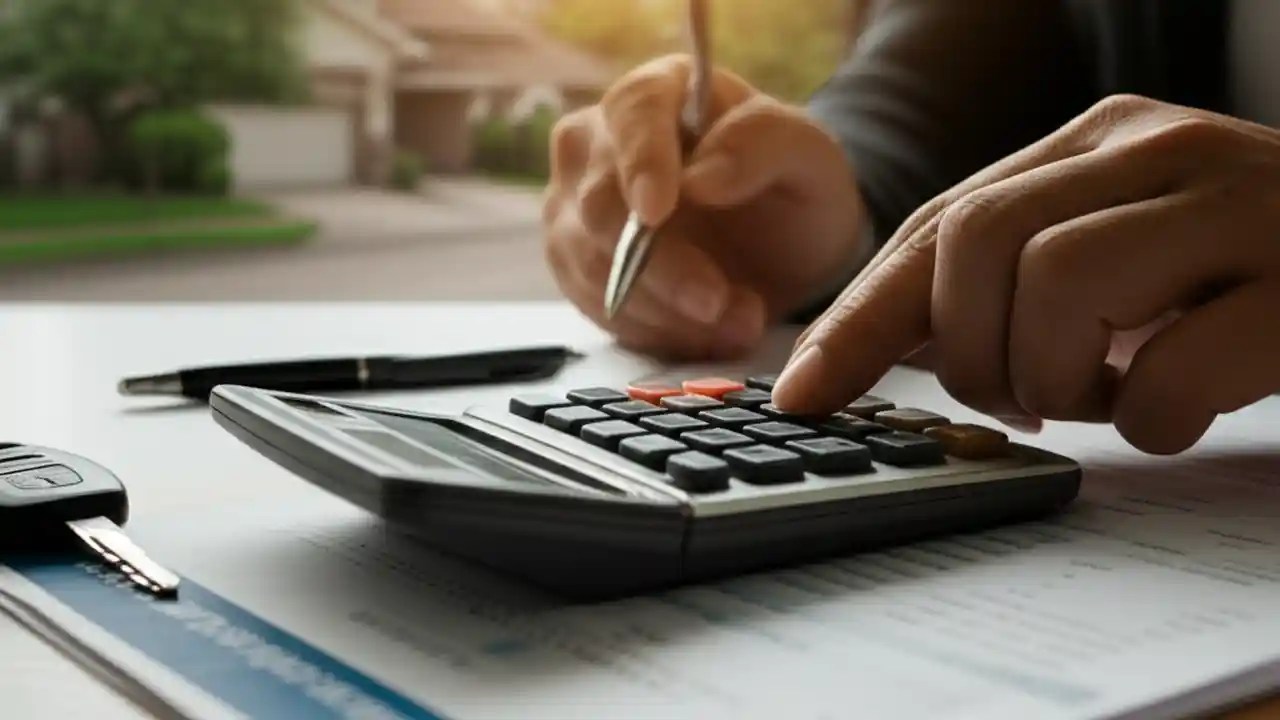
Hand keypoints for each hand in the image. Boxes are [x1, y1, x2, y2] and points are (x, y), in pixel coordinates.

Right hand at [543, 54, 867, 360]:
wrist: (779, 250)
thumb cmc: (791, 189)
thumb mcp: (809, 158)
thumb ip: (763, 146)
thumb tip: (700, 177)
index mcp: (657, 93)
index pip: (632, 113)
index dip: (640, 162)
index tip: (657, 212)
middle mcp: (598, 141)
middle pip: (600, 204)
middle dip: (664, 268)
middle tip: (724, 305)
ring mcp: (574, 204)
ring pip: (591, 265)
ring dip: (666, 310)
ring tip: (738, 321)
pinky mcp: (572, 263)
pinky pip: (593, 305)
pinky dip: (652, 330)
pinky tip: (704, 331)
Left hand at [773, 94, 1279, 453]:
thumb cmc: (1245, 275)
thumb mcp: (1119, 253)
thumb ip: (1016, 274)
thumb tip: (878, 349)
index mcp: (1097, 141)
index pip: (936, 226)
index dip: (856, 320)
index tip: (801, 395)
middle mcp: (1159, 149)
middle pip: (978, 247)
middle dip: (969, 353)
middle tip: (1023, 395)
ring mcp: (1239, 204)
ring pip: (1057, 287)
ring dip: (1055, 381)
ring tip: (1104, 396)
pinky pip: (1172, 367)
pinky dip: (1148, 416)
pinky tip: (1171, 413)